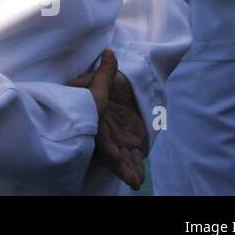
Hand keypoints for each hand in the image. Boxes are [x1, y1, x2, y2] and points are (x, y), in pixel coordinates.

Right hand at [68, 49, 147, 190]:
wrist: (125, 91)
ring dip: (127, 169)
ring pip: (120, 157)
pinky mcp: (129, 143)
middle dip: (118, 163)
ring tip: (135, 181)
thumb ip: (105, 71)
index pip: (99, 131)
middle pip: (108, 150)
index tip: (114, 155)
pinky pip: (131, 156)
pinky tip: (139, 178)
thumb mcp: (105, 78)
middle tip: (128, 176)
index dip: (106, 144)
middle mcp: (104, 131)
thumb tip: (108, 53)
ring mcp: (116, 139)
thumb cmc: (112, 84)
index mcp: (96, 115)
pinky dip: (135, 167)